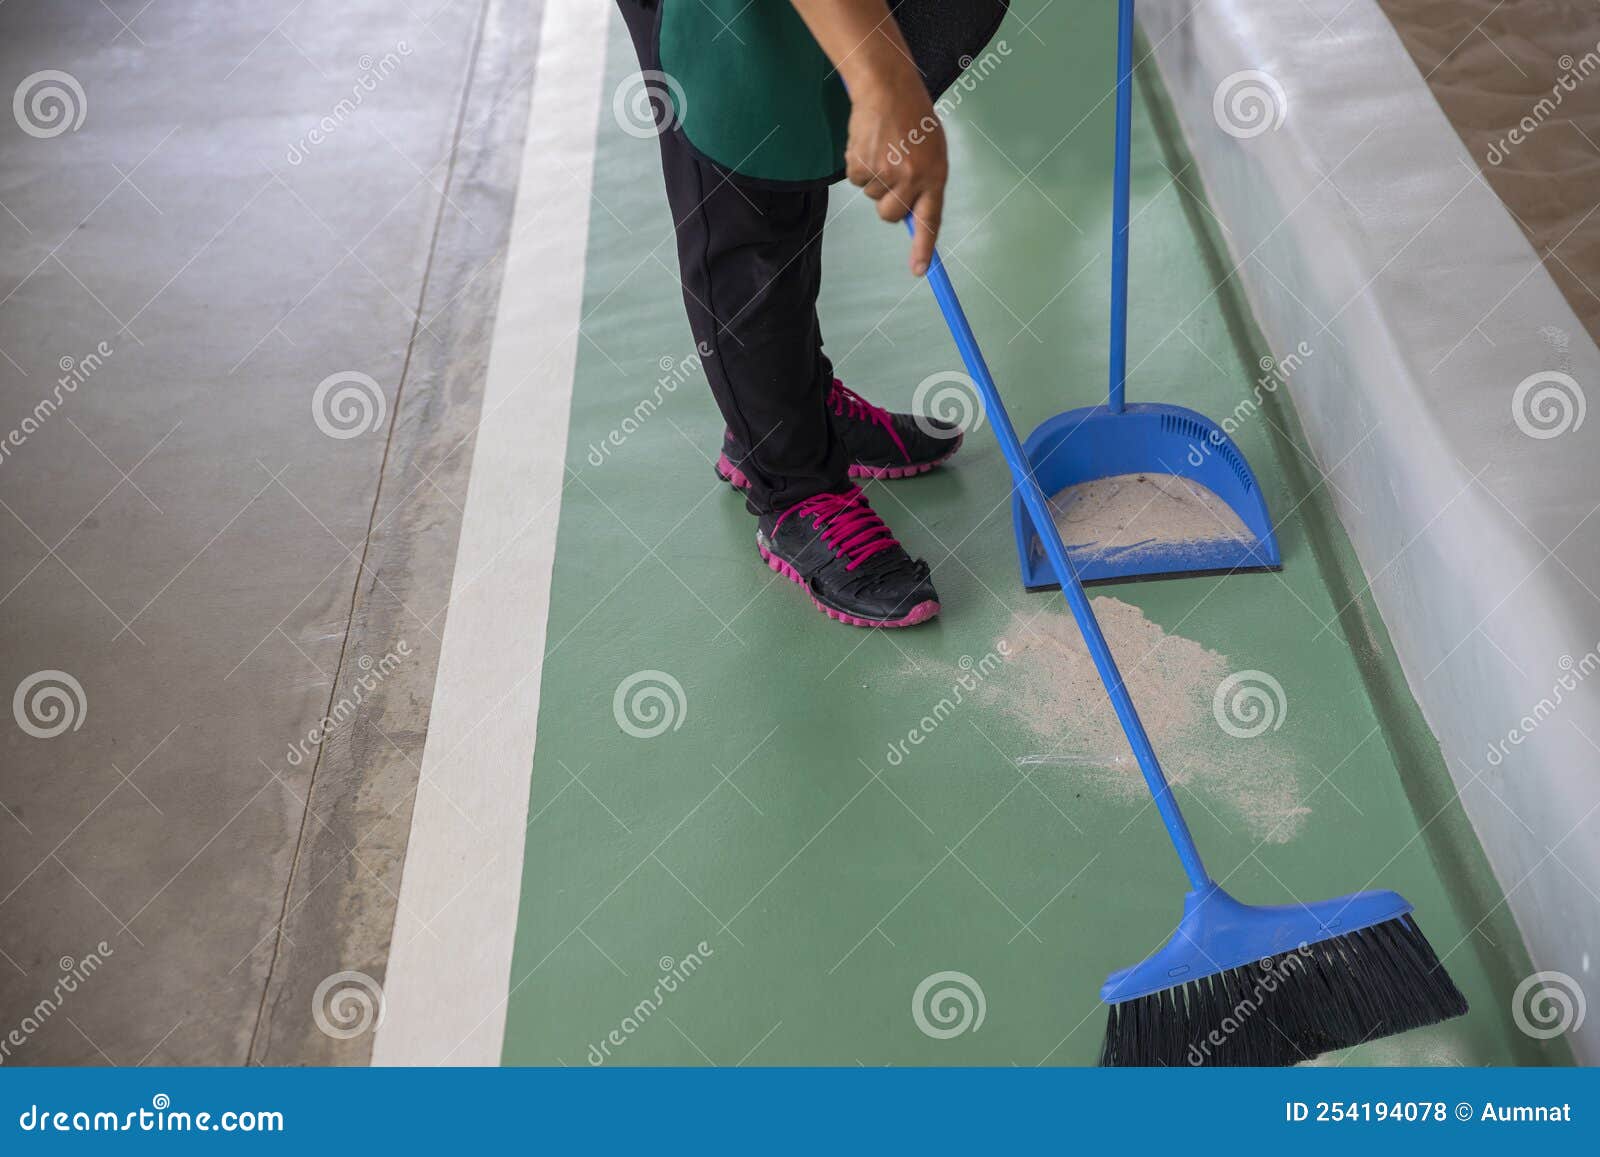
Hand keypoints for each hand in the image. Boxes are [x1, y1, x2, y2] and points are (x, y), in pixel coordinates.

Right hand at [844, 71, 946, 275]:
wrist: (888, 87)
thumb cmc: (913, 119)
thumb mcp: (931, 151)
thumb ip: (925, 183)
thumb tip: (913, 218)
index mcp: (935, 175)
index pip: (930, 220)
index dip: (923, 248)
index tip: (919, 271)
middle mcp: (913, 178)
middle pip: (891, 215)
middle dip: (887, 203)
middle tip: (891, 172)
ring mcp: (886, 172)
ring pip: (872, 196)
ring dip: (874, 176)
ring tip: (884, 146)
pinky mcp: (863, 164)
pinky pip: (855, 180)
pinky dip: (858, 164)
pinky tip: (869, 143)